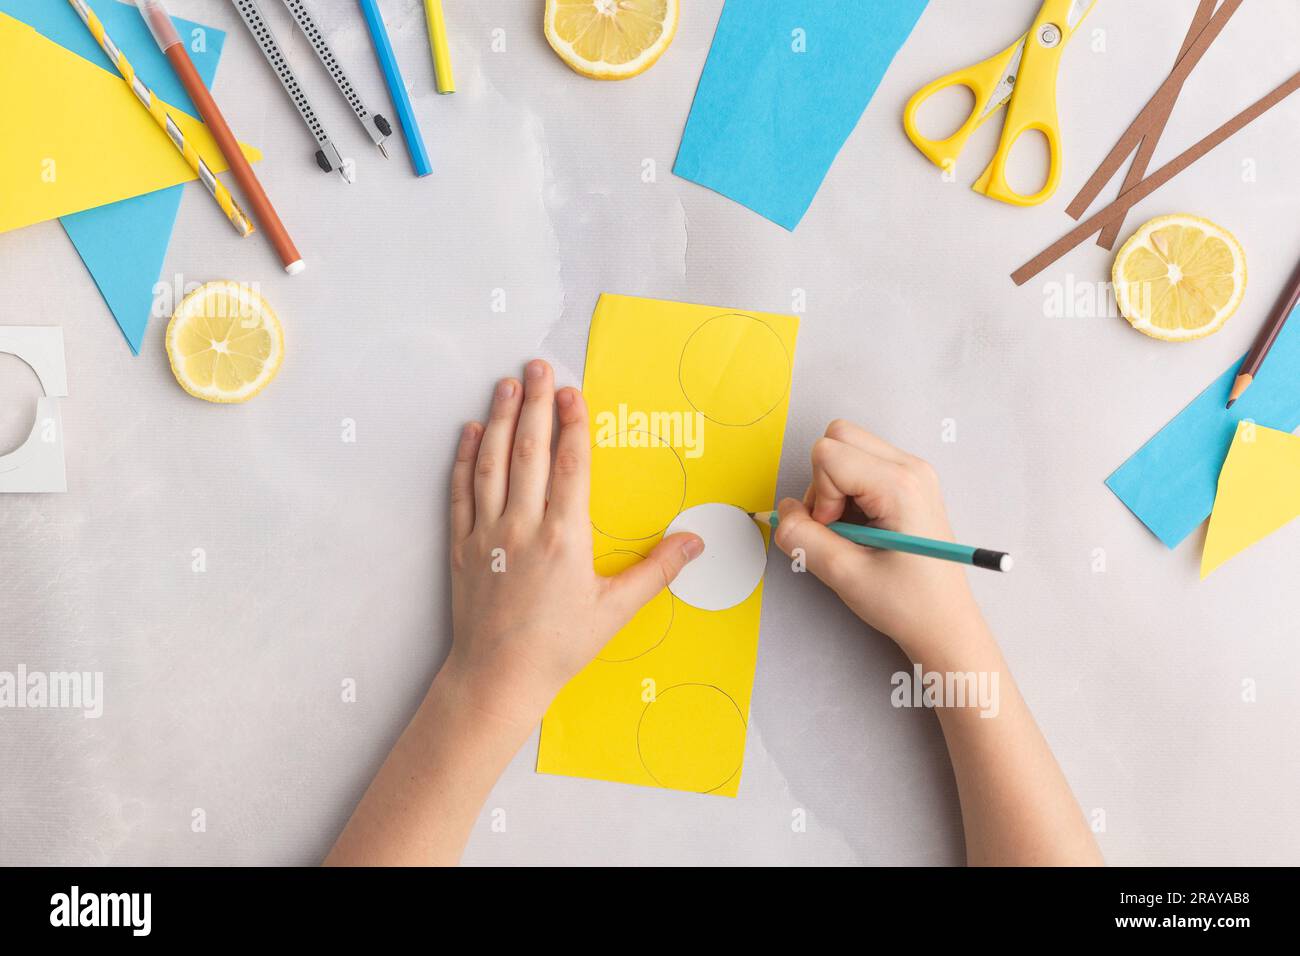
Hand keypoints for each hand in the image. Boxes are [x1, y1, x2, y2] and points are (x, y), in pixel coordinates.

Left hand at [444, 359, 702, 729]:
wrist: (498, 677)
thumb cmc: (560, 646)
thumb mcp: (615, 611)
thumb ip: (657, 571)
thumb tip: (696, 541)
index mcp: (565, 538)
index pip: (570, 466)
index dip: (572, 424)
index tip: (573, 392)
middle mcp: (524, 527)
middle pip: (529, 451)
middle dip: (534, 404)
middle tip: (537, 366)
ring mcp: (489, 535)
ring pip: (493, 463)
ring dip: (500, 420)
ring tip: (506, 385)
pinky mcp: (463, 547)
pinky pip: (462, 492)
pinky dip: (465, 459)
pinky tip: (471, 432)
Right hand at [771, 420, 984, 658]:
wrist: (945, 624)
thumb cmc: (907, 603)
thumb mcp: (843, 574)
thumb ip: (801, 538)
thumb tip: (782, 512)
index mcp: (901, 484)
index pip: (828, 453)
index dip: (818, 494)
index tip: (836, 530)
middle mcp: (911, 467)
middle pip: (839, 436)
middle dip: (824, 480)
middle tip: (838, 525)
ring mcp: (913, 473)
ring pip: (847, 448)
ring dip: (835, 488)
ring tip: (852, 531)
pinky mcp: (908, 483)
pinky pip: (861, 465)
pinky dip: (848, 492)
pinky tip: (863, 527)